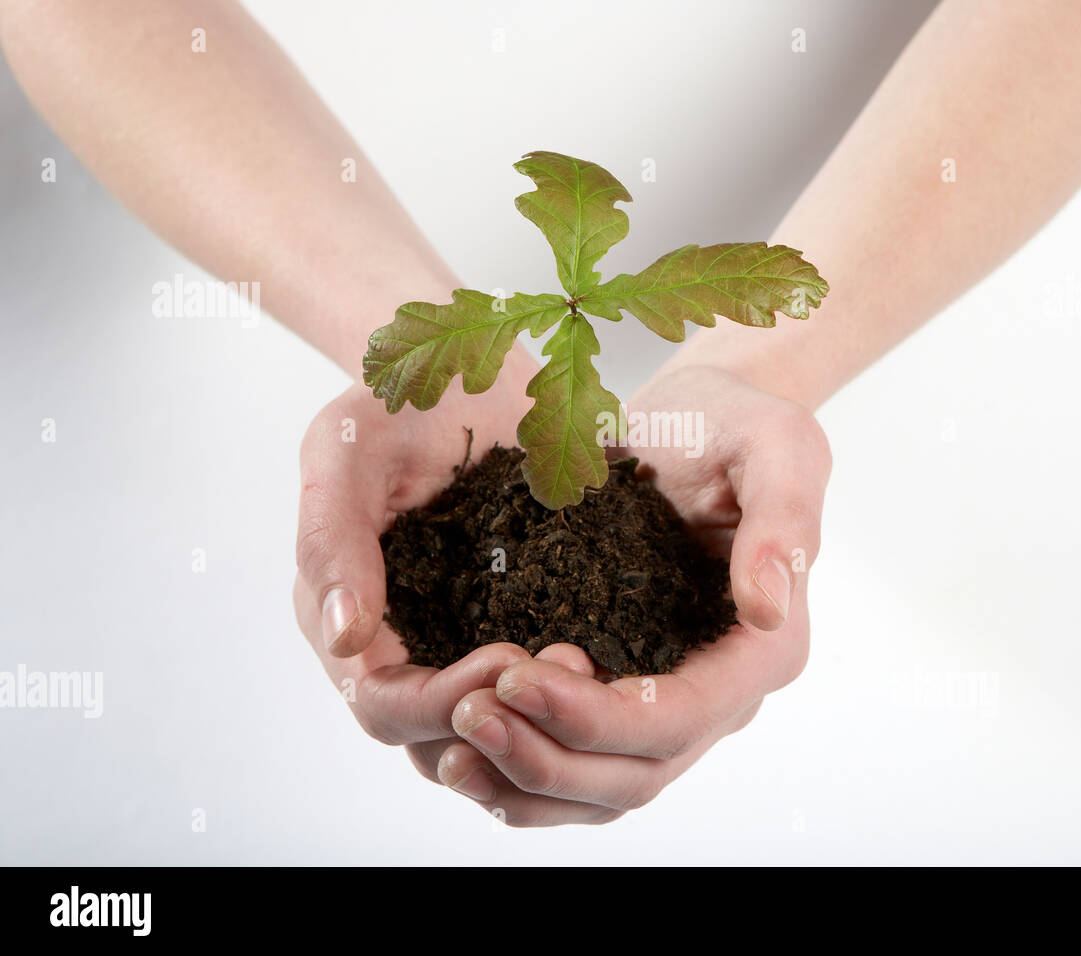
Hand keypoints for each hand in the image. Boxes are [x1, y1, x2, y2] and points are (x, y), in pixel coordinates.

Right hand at [292, 358, 551, 788]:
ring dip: (542, 720)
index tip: (504, 656)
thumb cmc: (396, 399)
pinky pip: (542, 688)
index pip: (383, 704)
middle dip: (503, 719)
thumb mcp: (349, 449)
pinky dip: (572, 690)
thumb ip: (332, 538)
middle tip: (569, 666)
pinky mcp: (521, 620)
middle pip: (440, 737)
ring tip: (593, 665)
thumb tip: (343, 640)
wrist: (475, 364)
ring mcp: (464, 638)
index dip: (437, 702)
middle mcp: (405, 642)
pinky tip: (614, 656)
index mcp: (350, 615)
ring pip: (496, 729)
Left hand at [437, 366, 831, 825]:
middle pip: (636, 773)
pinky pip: (575, 761)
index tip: (513, 676)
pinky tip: (461, 746)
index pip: (679, 718)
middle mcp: (719, 692)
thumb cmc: (734, 424)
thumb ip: (783, 520)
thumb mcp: (775, 446)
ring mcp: (670, 698)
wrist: (689, 422)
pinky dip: (520, 771)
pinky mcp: (621, 689)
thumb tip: (769, 609)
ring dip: (525, 781)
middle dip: (547, 757)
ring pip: (601, 788)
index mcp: (762, 648)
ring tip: (451, 748)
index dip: (597, 717)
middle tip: (464, 714)